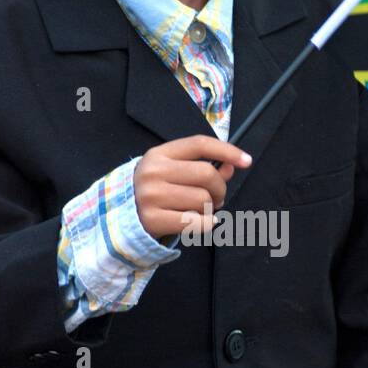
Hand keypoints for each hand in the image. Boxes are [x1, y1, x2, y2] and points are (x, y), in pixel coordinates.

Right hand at [133, 134, 251, 241]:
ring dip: (211, 208)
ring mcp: (151, 196)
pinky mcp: (153, 219)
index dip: (227, 150)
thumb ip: (203, 168)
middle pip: (206, 174)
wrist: (121, 216)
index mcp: (159, 154)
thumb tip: (232, 166)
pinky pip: (197, 222)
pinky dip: (206, 223)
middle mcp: (153, 172)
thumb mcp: (172, 173)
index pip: (199, 144)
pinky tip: (199, 221)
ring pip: (203, 199)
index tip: (246, 161)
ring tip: (202, 210)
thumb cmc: (154, 192)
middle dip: (220, 188)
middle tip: (217, 198)